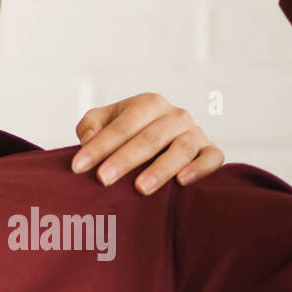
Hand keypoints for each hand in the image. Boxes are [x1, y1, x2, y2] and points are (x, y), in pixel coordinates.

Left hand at [71, 93, 223, 194]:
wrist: (160, 140)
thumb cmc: (127, 132)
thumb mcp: (104, 121)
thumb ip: (91, 125)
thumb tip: (89, 139)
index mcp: (149, 103)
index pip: (122, 125)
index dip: (99, 146)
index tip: (78, 166)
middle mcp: (175, 115)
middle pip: (150, 137)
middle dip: (124, 159)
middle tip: (103, 179)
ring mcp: (195, 132)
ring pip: (181, 148)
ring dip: (161, 168)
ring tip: (140, 188)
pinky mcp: (210, 150)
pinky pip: (212, 158)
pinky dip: (200, 169)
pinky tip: (182, 182)